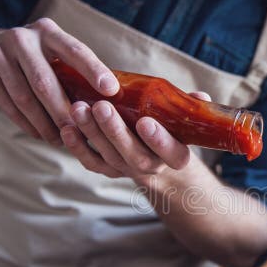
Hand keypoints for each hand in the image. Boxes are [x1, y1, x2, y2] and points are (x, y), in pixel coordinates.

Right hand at [0, 17, 117, 145]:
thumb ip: (73, 69)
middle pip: (46, 81)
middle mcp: (23, 39)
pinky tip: (40, 134)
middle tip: (81, 132)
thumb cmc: (29, 59)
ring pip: (26, 97)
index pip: (75, 51)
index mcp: (48, 32)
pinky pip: (9, 105)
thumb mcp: (49, 52)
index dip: (94, 71)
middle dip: (64, 111)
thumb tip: (114, 100)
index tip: (111, 91)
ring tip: (60, 140)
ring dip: (45, 123)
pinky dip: (27, 124)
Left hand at [60, 91, 211, 178]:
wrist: (160, 163)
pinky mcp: (107, 169)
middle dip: (115, 131)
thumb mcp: (187, 122)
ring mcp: (127, 170)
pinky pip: (91, 162)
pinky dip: (78, 147)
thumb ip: (191, 109)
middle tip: (102, 107)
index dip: (159, 140)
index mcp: (176, 157)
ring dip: (92, 133)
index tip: (146, 122)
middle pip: (133, 155)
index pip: (171, 153)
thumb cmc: (174, 133)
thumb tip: (200, 97)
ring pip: (108, 156)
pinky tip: (67, 128)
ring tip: (79, 108)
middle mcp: (151, 167)